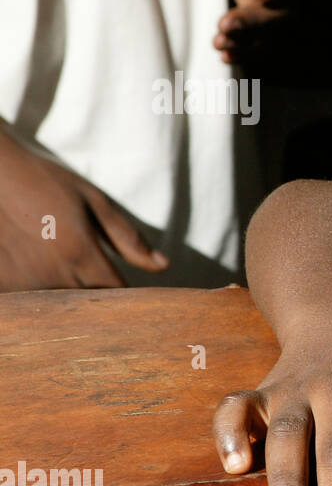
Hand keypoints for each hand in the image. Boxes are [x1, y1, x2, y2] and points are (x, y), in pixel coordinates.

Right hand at [0, 128, 167, 289]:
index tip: (126, 285)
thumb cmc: (46, 182)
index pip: (116, 294)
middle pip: (89, 304)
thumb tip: (162, 266)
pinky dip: (39, 288)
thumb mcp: (94, 202)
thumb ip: (128, 238)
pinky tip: (37, 263)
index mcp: (80, 253)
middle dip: (99, 295)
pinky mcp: (2, 281)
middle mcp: (52, 273)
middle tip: (92, 270)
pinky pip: (30, 297)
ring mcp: (23, 280)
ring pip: (60, 304)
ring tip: (59, 260)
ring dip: (68, 292)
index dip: (126, 295)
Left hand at [214, 0, 303, 65]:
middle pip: (281, 10)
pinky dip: (245, 53)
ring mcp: (286, 12)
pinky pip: (264, 46)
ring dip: (246, 42)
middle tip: (225, 27)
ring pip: (271, 33)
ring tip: (219, 43)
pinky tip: (224, 57)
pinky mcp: (272, 29)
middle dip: (255, 22)